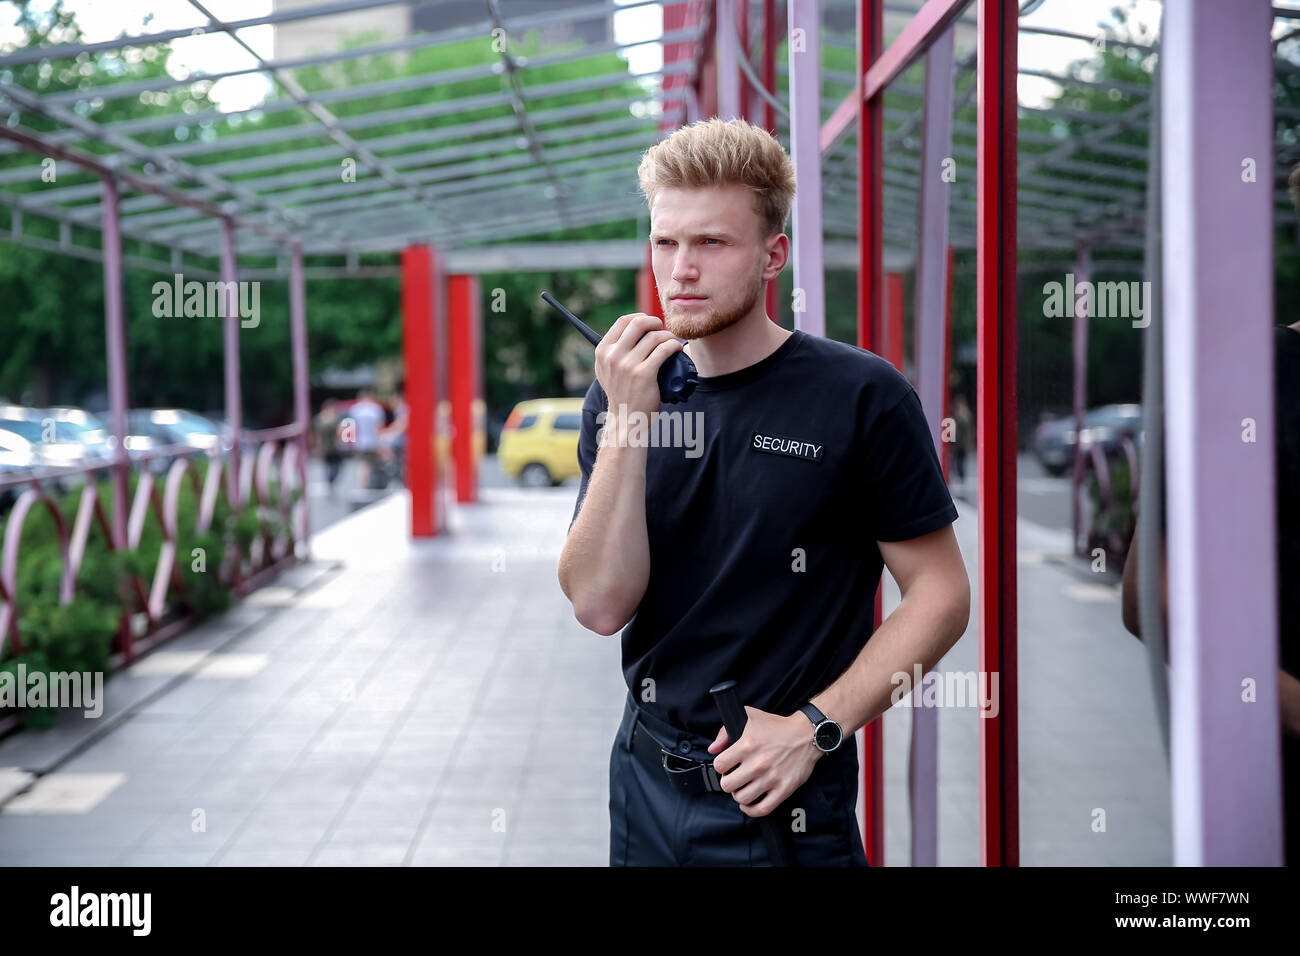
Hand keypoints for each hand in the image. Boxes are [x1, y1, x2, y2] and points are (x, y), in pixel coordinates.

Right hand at [594, 312, 683, 420]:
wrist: (626, 419)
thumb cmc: (621, 393)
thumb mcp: (606, 370)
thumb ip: (612, 351)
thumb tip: (628, 329)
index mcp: (603, 351)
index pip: (622, 321)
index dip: (640, 317)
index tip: (650, 323)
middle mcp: (613, 356)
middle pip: (638, 323)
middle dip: (655, 322)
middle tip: (663, 329)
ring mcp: (628, 366)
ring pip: (654, 337)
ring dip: (668, 335)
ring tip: (672, 341)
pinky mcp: (644, 374)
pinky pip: (664, 350)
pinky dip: (674, 345)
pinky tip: (677, 348)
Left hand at [708, 707, 822, 817]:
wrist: (806, 734)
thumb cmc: (777, 726)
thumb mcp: (748, 718)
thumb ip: (725, 732)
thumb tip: (713, 749)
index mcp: (747, 745)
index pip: (719, 765)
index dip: (720, 766)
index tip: (727, 766)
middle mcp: (758, 763)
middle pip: (727, 785)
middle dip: (728, 782)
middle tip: (734, 778)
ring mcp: (771, 778)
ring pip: (742, 798)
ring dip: (739, 795)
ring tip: (743, 788)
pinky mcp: (784, 789)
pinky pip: (762, 809)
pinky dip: (752, 810)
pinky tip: (749, 803)